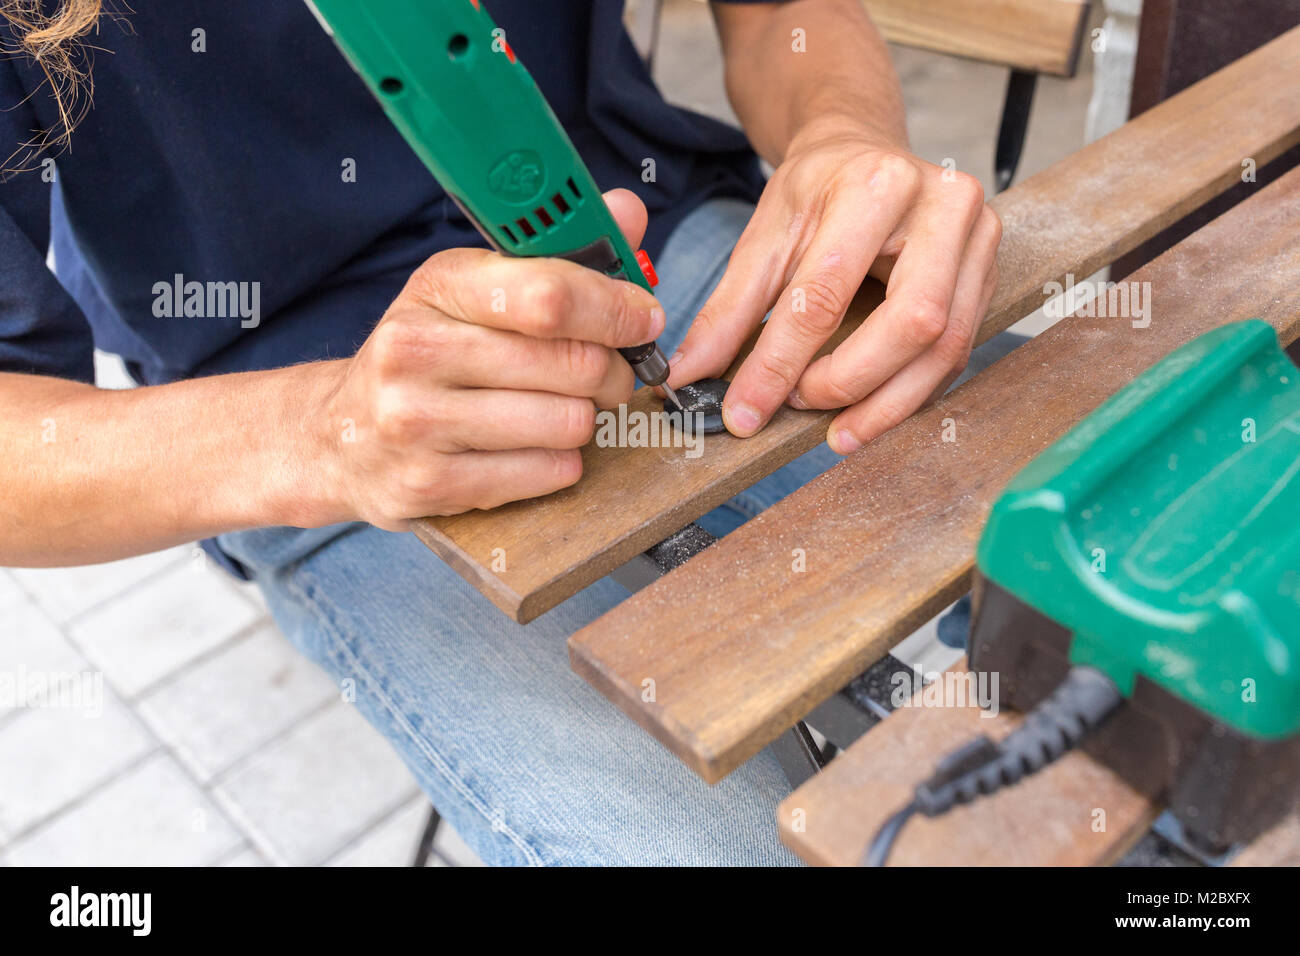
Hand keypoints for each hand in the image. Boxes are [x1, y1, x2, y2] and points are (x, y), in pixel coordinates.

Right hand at [312, 189, 660, 528]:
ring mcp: (416, 423)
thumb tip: (628, 212)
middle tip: (609, 375)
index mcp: (437, 286)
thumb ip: (558, 255)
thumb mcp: (477, 289)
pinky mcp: (429, 484)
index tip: (644, 317)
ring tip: (561, 411)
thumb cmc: (430, 357)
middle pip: (573, 365)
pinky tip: (534, 448)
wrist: (341, 438)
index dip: (616, 307)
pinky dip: (559, 462)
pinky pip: (546, 472)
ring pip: (569, 423)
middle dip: (613, 371)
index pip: (550, 295)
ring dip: (585, 420)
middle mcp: (416, 350)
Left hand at [667, 118, 1000, 452]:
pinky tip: (872, 411)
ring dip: (888, 403)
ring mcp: (979, 239)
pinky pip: (957, 351)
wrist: (865, 153)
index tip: (746, 409)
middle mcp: (944, 204)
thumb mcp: (764, 237)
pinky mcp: (989, 272)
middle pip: (912, 322)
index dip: (783, 361)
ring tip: (837, 431)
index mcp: (875, 183)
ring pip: (946, 346)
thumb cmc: (817, 191)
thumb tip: (690, 374)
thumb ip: (728, 310)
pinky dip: (912, 392)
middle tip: (801, 407)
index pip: (828, 291)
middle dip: (851, 382)